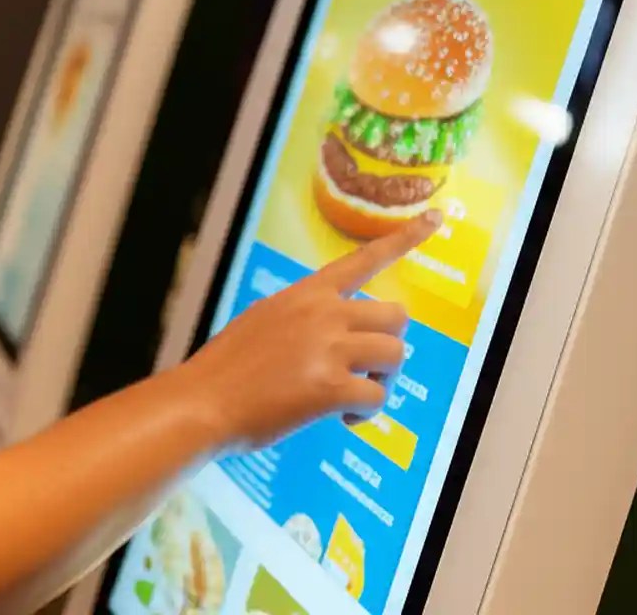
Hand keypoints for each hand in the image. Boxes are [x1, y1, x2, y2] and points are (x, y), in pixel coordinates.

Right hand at [177, 211, 440, 449]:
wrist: (200, 403)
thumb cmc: (224, 371)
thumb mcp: (262, 322)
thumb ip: (301, 320)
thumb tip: (328, 337)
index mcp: (306, 294)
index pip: (365, 258)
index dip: (406, 238)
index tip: (437, 217)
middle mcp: (323, 313)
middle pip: (396, 317)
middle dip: (389, 347)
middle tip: (365, 373)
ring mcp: (328, 349)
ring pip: (395, 356)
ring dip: (384, 381)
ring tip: (355, 398)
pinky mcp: (329, 388)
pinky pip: (377, 397)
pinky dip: (368, 414)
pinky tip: (345, 420)